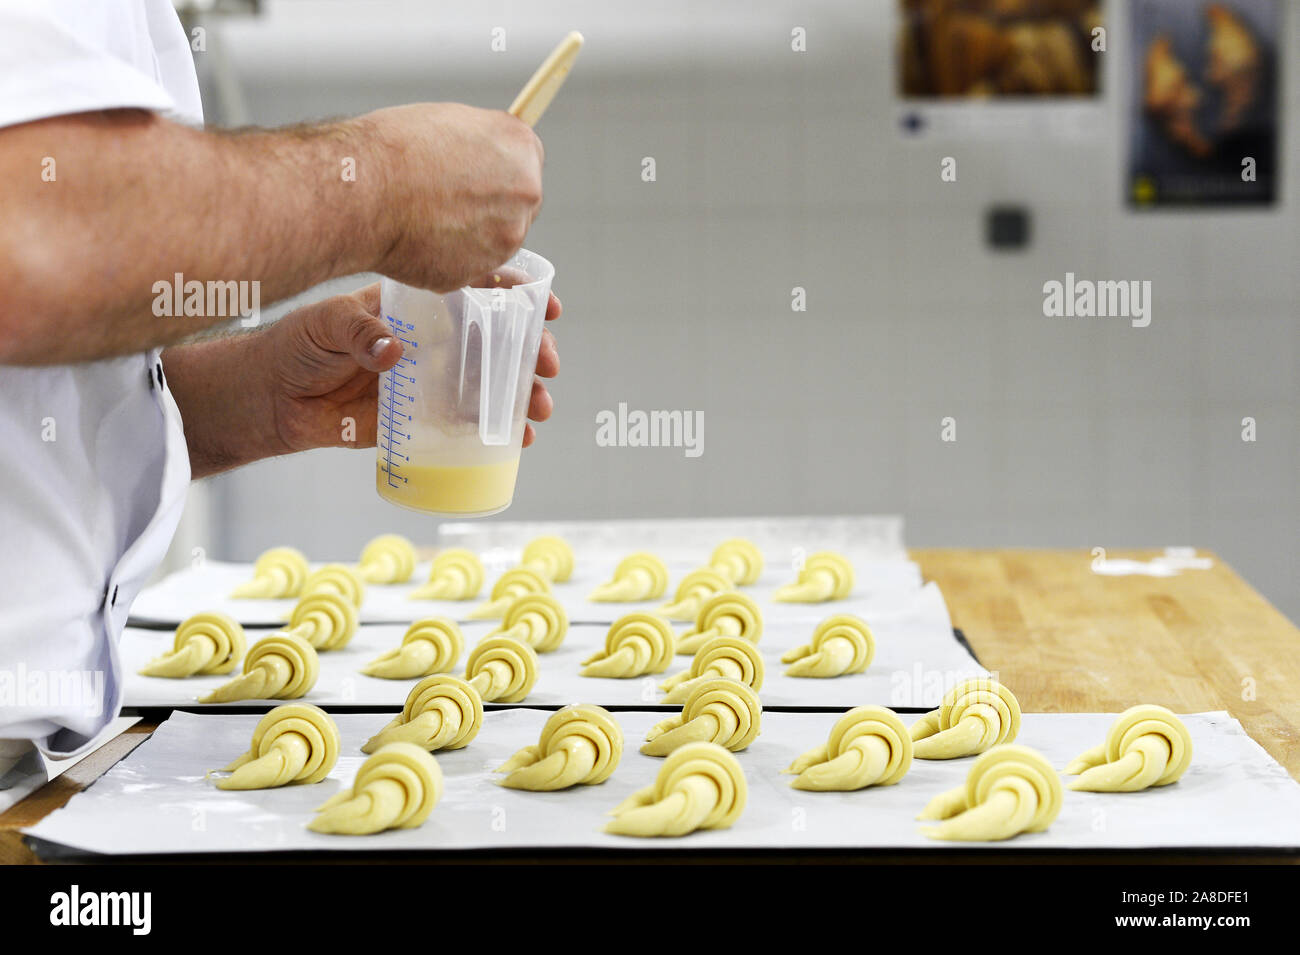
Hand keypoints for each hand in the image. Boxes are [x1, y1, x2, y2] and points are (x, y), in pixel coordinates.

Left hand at [266, 283, 560, 453]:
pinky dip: (496, 433)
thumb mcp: (325, 325)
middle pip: (497, 342)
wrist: (272, 400)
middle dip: (531, 352)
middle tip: (547, 367)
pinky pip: (467, 426)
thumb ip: (358, 331)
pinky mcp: (421, 420)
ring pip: (490, 384)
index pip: (476, 291)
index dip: (516, 296)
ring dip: (522, 395)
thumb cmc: (296, 347)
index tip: (545, 306)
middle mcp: (432, 341)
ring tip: (539, 409)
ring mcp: (430, 381)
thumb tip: (393, 351)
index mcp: (416, 306)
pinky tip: (518, 439)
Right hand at [360, 103, 544, 291]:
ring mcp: (507, 237)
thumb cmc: (393, 150)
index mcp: (521, 147)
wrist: (364, 192)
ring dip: (471, 234)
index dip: (498, 168)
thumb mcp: (448, 122)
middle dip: (490, 204)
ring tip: (426, 218)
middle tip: (448, 199)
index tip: (478, 174)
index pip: (527, 161)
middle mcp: (525, 193)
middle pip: (518, 204)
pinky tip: (420, 239)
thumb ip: (481, 142)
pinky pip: (469, 265)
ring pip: (496, 238)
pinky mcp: (481, 270)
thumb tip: (484, 155)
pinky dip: (449, 257)